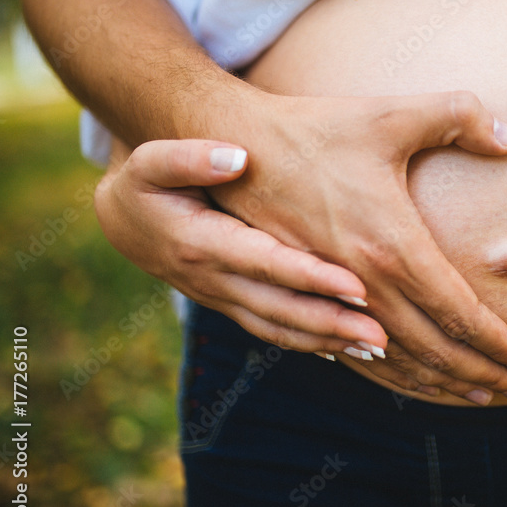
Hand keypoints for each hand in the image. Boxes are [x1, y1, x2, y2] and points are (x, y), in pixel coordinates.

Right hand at [95, 139, 388, 355]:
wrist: (124, 221)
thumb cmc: (147, 182)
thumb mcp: (152, 161)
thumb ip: (188, 157)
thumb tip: (236, 157)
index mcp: (200, 244)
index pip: (265, 263)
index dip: (310, 277)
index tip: (357, 286)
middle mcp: (213, 282)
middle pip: (280, 309)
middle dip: (332, 325)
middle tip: (382, 336)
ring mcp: (224, 299)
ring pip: (279, 329)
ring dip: (328, 341)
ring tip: (379, 348)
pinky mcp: (235, 305)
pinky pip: (274, 331)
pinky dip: (311, 343)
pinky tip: (349, 349)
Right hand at [210, 90, 506, 403]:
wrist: (235, 145)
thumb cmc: (317, 128)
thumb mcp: (392, 114)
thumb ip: (460, 116)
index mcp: (391, 245)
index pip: (459, 314)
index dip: (497, 345)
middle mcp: (362, 285)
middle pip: (433, 350)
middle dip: (481, 376)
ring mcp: (330, 298)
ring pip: (395, 362)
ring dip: (440, 385)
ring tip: (480, 398)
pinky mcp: (306, 300)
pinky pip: (356, 354)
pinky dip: (392, 376)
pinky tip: (413, 381)